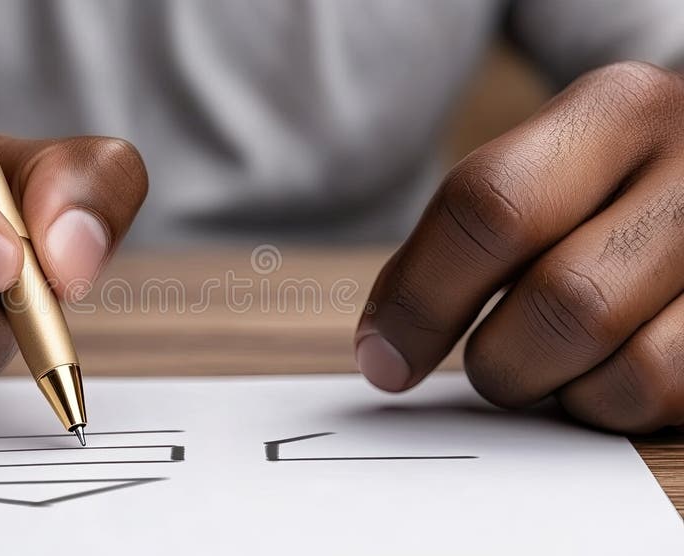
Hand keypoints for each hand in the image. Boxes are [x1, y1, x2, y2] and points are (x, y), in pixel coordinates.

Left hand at [356, 61, 683, 433]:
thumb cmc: (606, 185)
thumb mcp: (546, 167)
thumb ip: (465, 235)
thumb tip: (383, 349)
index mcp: (617, 109)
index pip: (490, 208)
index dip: (420, 298)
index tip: (381, 354)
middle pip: (561, 300)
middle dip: (499, 359)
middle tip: (490, 363)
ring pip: (624, 367)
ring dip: (560, 388)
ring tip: (554, 361)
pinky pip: (665, 394)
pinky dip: (612, 403)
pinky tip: (604, 368)